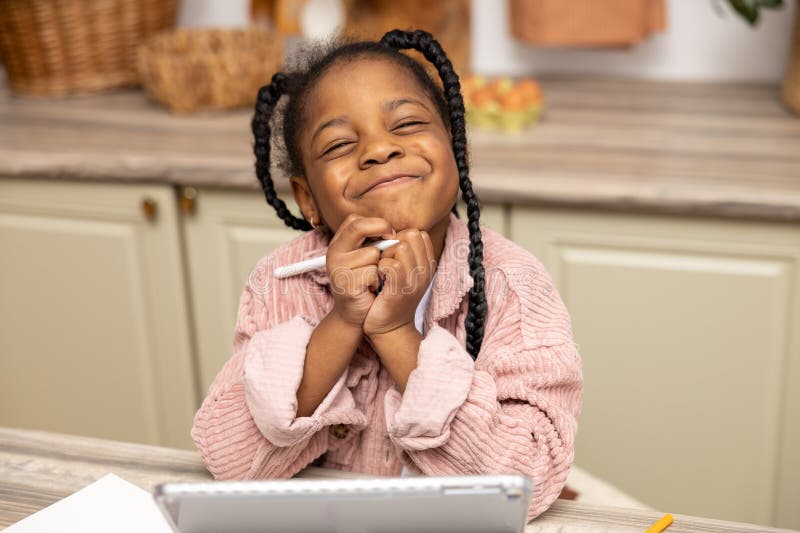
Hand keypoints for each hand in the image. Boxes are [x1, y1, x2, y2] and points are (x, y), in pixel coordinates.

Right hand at [325, 213, 395, 328]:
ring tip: (375, 277)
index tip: (390, 233)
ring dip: (381, 266)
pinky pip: (373, 273)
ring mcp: (337, 269)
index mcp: (338, 244)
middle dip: (381, 231)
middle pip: (358, 228)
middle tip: (393, 241)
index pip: (355, 220)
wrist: (355, 314)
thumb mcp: (364, 258)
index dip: (376, 223)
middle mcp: (333, 253)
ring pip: (372, 254)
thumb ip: (372, 242)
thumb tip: (392, 231)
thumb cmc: (364, 283)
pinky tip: (372, 288)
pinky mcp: (346, 285)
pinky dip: (379, 281)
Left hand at [363, 228, 436, 337]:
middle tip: (384, 260)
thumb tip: (392, 233)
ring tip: (380, 269)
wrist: (388, 329)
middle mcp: (425, 271)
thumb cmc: (390, 296)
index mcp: (427, 265)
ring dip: (385, 255)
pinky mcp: (400, 291)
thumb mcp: (404, 272)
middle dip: (393, 242)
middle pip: (411, 235)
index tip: (391, 254)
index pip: (418, 233)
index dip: (401, 238)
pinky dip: (379, 267)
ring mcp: (415, 281)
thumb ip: (404, 253)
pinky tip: (376, 277)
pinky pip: (391, 265)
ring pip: (401, 247)